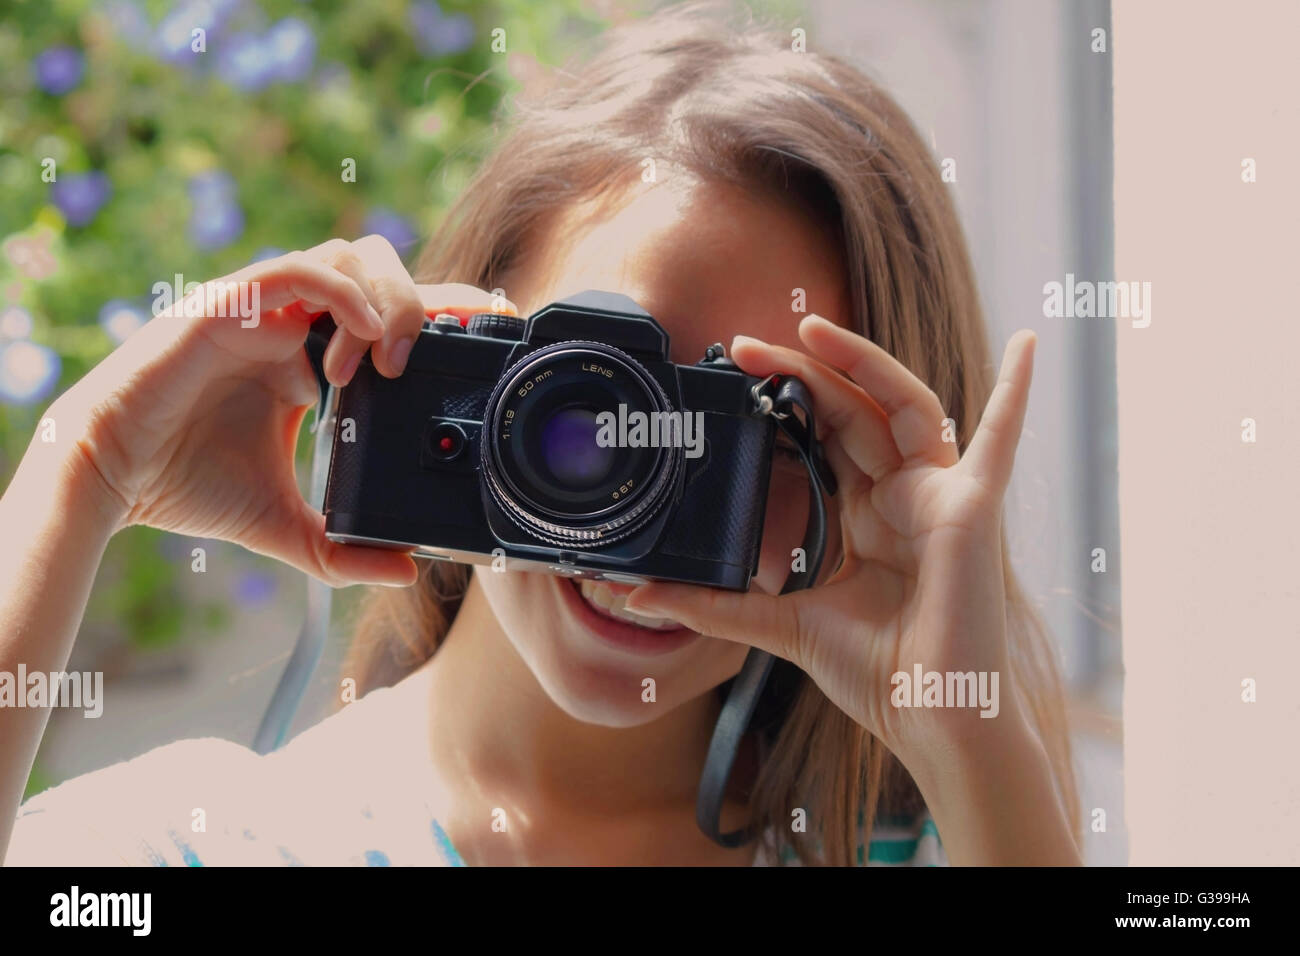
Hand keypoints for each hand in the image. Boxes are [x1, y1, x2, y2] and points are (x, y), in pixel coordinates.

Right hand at [47, 236, 512, 586]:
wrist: (111, 479)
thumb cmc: (187, 486)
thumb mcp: (286, 526)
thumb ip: (342, 547)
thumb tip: (405, 572)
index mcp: (311, 360)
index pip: (390, 318)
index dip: (443, 319)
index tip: (492, 339)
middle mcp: (294, 325)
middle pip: (382, 272)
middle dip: (432, 300)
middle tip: (463, 344)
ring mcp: (264, 308)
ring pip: (349, 258)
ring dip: (388, 302)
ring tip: (396, 363)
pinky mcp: (233, 303)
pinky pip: (303, 272)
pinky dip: (344, 299)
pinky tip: (363, 346)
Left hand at [624, 315, 1039, 775]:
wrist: (931, 723)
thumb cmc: (880, 676)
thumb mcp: (784, 626)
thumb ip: (718, 606)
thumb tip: (640, 597)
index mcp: (870, 513)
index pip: (826, 435)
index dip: (785, 400)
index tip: (734, 372)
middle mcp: (906, 496)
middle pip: (854, 410)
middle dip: (802, 371)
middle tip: (744, 344)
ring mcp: (941, 498)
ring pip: (905, 407)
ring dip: (863, 363)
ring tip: (814, 328)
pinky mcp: (972, 513)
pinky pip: (1001, 447)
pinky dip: (1017, 397)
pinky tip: (1030, 348)